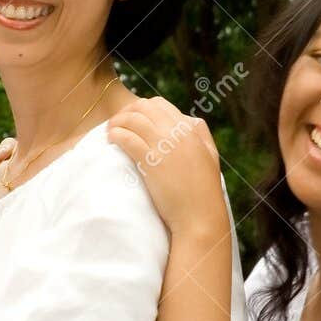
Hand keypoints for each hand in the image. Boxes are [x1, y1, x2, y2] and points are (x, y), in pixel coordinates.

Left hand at [106, 96, 226, 235]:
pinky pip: (127, 138)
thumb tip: (188, 119)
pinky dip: (116, 135)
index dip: (141, 108)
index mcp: (191, 129)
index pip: (160, 104)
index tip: (132, 118)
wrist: (199, 216)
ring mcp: (164, 145)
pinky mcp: (150, 161)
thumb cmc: (204, 190)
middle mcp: (177, 132)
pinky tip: (111, 139)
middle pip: (143, 107)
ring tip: (110, 131)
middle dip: (127, 112)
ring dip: (117, 122)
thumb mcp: (210, 155)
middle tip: (117, 123)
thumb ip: (200, 134)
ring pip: (133, 120)